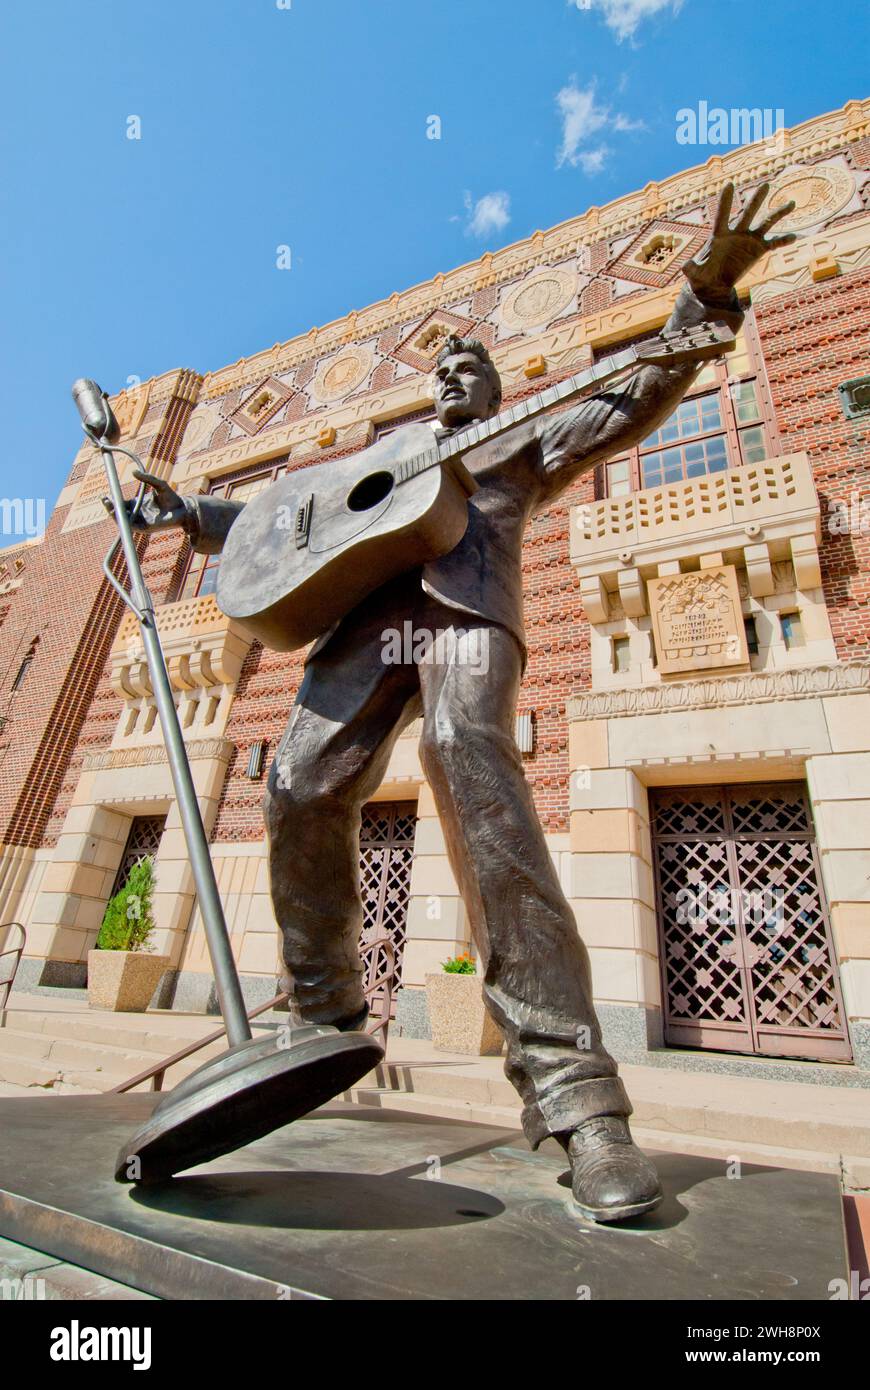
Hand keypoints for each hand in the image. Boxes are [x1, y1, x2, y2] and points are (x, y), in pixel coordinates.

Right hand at [102, 468, 190, 531]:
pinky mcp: (145, 528)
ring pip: (123, 520)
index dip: (112, 500)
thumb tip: (133, 472)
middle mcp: (137, 513)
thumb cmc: (171, 497)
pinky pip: (132, 526)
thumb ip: (146, 478)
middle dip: (110, 507)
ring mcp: (140, 521)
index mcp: (137, 504)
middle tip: (105, 500)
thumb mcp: (158, 484)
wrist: (182, 509)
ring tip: (109, 506)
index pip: (120, 503)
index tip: (106, 495)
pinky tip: (120, 515)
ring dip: (114, 514)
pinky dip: (124, 522)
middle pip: (119, 512)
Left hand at [683, 181, 795, 303]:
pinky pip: (773, 243)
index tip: (729, 184)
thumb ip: (691, 268)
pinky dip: (783, 241)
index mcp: (719, 235)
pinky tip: (794, 237)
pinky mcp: (757, 250)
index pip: (722, 215)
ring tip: (792, 203)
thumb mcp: (695, 274)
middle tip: (766, 185)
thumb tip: (684, 265)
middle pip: (747, 213)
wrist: (714, 283)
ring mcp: (749, 240)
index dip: (725, 201)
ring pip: (765, 223)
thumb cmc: (702, 276)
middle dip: (756, 200)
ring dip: (778, 214)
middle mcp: (736, 233)